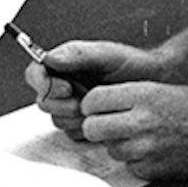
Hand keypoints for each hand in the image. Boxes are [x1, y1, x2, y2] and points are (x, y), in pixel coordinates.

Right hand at [24, 40, 164, 139]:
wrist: (153, 83)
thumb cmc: (132, 64)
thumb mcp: (106, 54)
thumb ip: (77, 54)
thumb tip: (49, 58)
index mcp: (63, 65)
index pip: (34, 74)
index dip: (43, 84)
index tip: (67, 87)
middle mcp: (63, 85)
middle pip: (43, 102)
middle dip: (63, 104)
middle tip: (85, 100)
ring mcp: (71, 105)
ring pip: (56, 120)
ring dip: (76, 117)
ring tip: (98, 106)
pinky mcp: (82, 123)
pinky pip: (72, 133)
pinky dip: (85, 128)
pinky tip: (102, 117)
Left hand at [78, 82, 187, 178]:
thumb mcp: (162, 88)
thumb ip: (128, 95)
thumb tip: (95, 104)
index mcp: (143, 94)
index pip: (92, 101)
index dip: (93, 106)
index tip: (99, 108)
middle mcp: (141, 120)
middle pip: (91, 128)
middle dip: (98, 128)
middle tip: (112, 125)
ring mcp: (145, 148)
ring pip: (110, 149)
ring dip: (120, 145)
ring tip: (144, 136)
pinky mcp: (151, 170)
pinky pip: (129, 166)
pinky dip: (138, 161)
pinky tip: (156, 150)